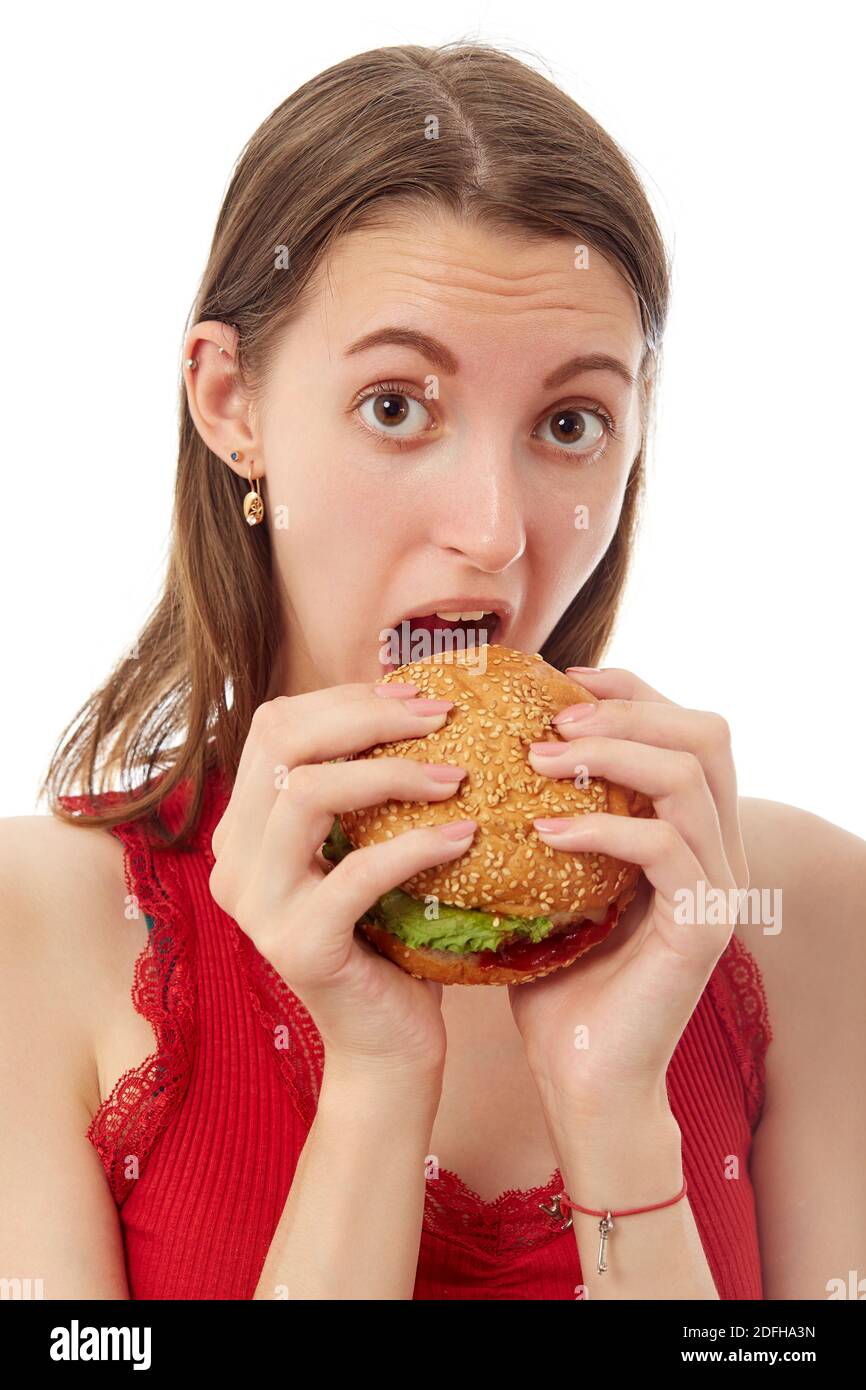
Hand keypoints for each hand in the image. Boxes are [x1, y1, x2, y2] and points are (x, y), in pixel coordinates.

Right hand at [208, 682, 477, 1083]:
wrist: (386, 1046)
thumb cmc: (388, 939)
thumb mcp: (366, 849)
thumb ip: (364, 790)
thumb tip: (420, 703)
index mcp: (243, 829)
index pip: (274, 726)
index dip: (345, 698)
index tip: (417, 696)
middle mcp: (233, 861)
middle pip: (281, 743)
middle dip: (367, 717)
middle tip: (442, 718)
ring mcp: (257, 906)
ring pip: (305, 793)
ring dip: (391, 773)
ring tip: (456, 777)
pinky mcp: (298, 945)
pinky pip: (357, 872)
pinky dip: (417, 845)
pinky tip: (465, 835)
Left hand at [508, 665, 748, 1120]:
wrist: (582, 1081)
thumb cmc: (559, 985)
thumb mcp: (551, 885)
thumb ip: (547, 821)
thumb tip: (486, 755)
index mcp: (691, 835)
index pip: (686, 730)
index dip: (632, 688)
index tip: (562, 678)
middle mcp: (719, 854)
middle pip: (708, 735)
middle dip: (629, 706)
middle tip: (554, 714)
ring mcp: (717, 889)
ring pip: (691, 777)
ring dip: (611, 753)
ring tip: (540, 757)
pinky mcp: (701, 926)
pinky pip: (662, 845)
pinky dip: (602, 824)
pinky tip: (544, 826)